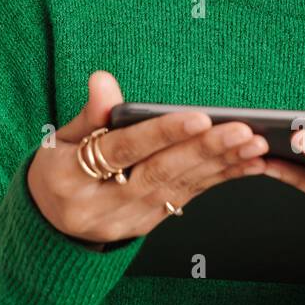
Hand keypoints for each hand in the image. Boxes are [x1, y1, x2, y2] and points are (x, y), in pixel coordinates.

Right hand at [27, 70, 270, 248]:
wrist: (51, 221)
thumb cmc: (57, 169)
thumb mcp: (60, 139)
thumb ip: (89, 112)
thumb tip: (104, 80)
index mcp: (71, 179)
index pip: (122, 151)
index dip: (161, 134)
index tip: (198, 116)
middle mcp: (102, 205)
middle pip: (159, 172)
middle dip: (205, 150)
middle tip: (242, 130)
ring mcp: (129, 219)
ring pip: (179, 186)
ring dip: (221, 164)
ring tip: (253, 144)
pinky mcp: (148, 224)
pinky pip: (188, 197)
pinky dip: (220, 178)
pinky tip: (247, 164)